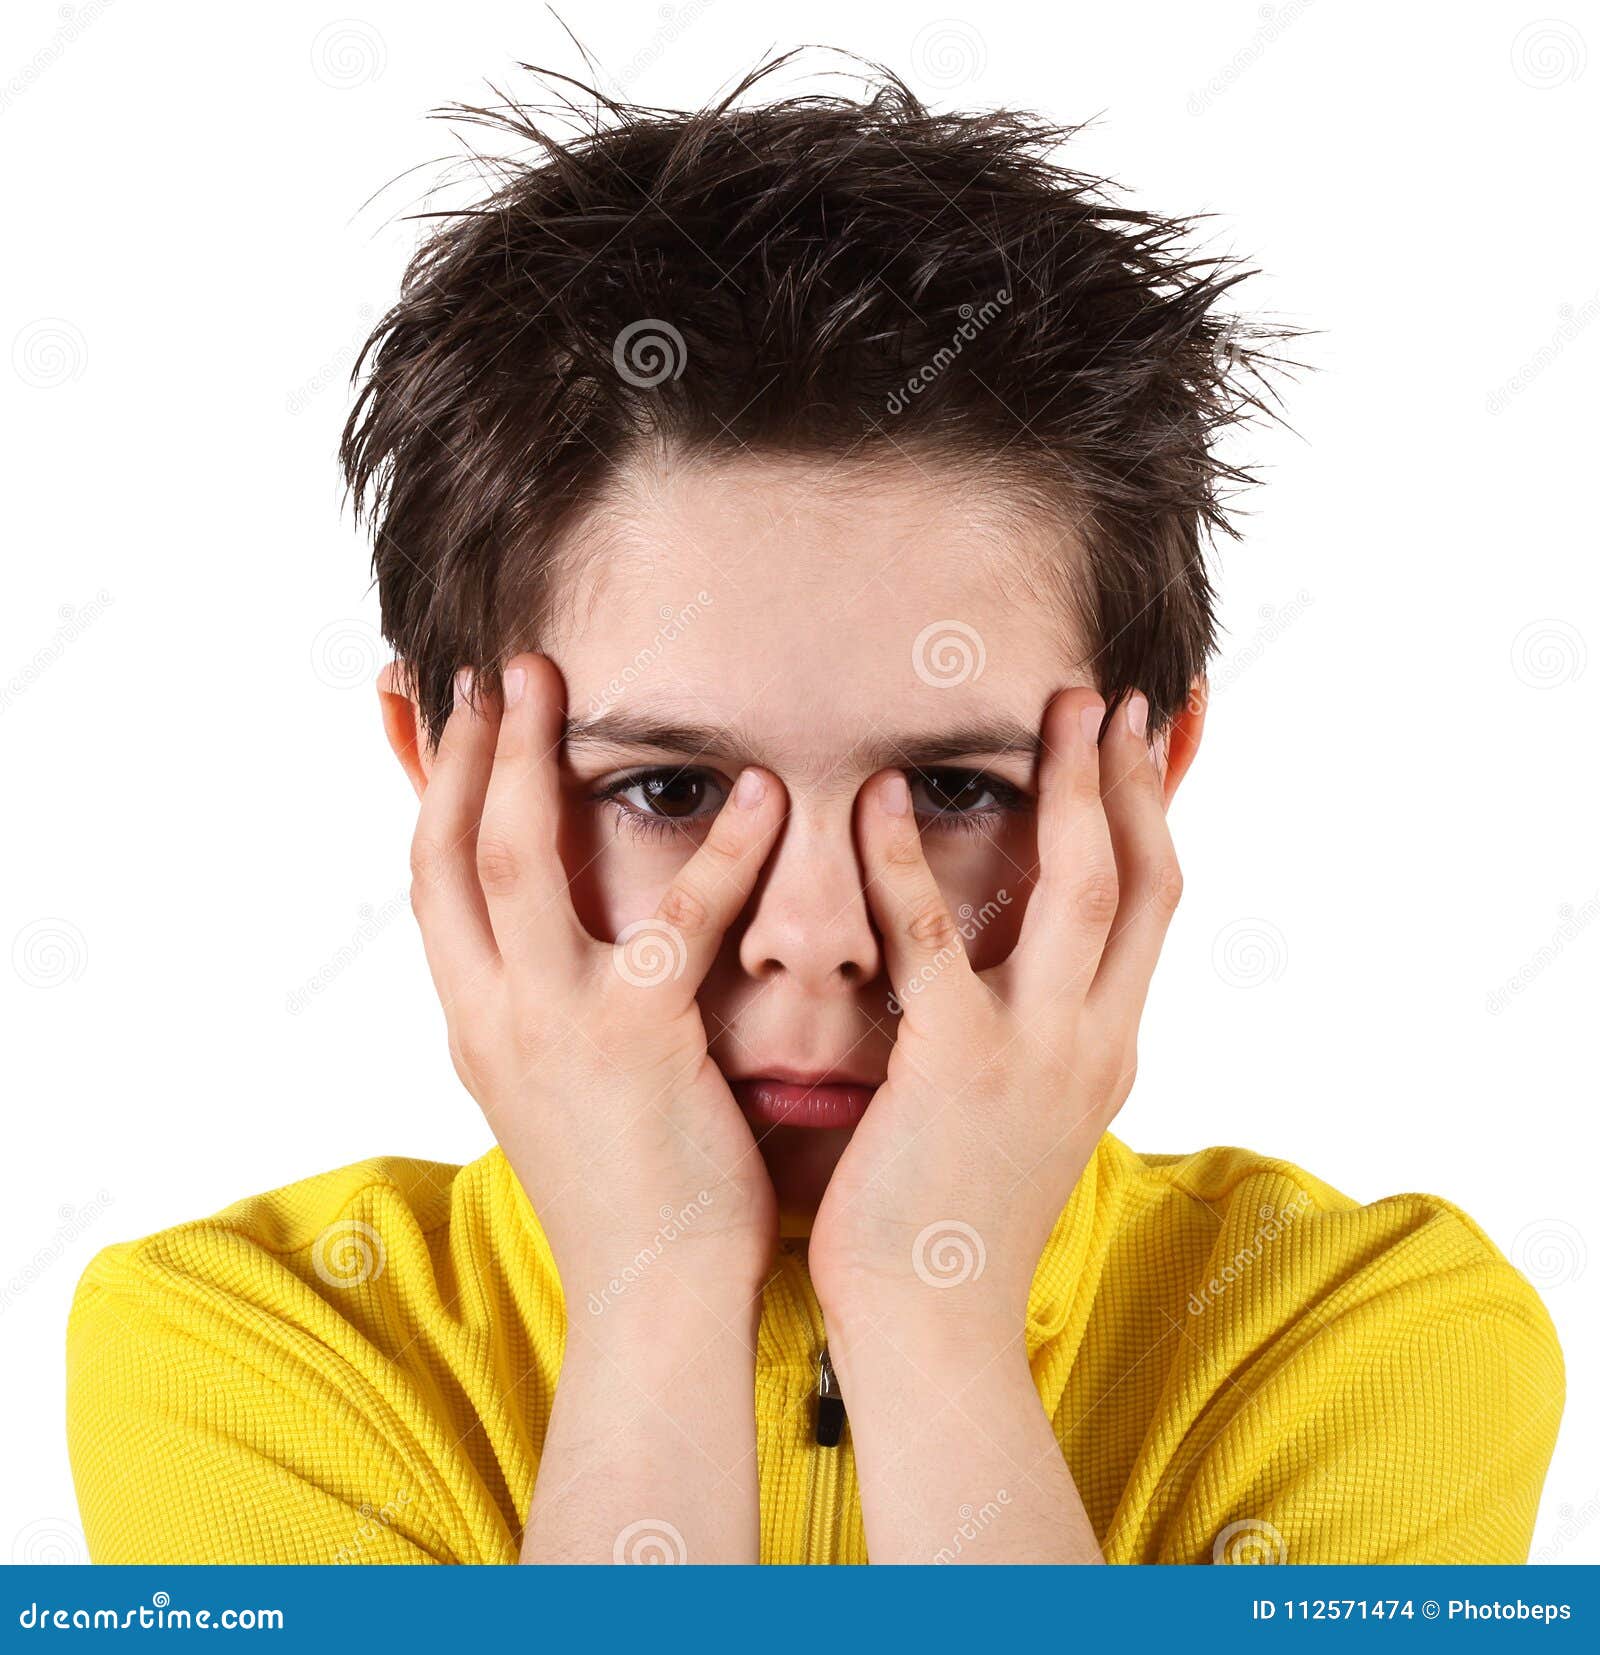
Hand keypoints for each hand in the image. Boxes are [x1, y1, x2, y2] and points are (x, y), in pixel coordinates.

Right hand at [406, 652, 786, 1307]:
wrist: (652, 1300)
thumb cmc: (624, 1191)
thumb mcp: (550, 1089)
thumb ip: (538, 1009)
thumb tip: (542, 948)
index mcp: (475, 1023)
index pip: (426, 883)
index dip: (422, 789)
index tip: (425, 711)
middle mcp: (490, 1014)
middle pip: (446, 849)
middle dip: (460, 748)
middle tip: (488, 667)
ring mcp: (551, 1026)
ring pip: (511, 859)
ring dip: (524, 756)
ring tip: (548, 679)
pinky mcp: (635, 1043)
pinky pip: (674, 921)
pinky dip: (719, 850)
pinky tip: (761, 793)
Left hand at [810, 686, 1181, 1332]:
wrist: (932, 1327)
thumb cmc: (954, 1219)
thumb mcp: (1021, 1117)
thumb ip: (1030, 1038)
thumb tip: (1017, 975)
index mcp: (1106, 1050)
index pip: (1155, 911)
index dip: (1159, 818)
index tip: (1153, 743)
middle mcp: (1095, 1043)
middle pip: (1146, 880)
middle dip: (1136, 780)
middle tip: (1115, 697)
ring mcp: (1039, 1053)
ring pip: (1085, 888)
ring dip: (1075, 788)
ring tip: (1054, 708)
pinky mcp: (959, 1068)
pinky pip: (936, 938)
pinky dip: (907, 859)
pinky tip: (875, 798)